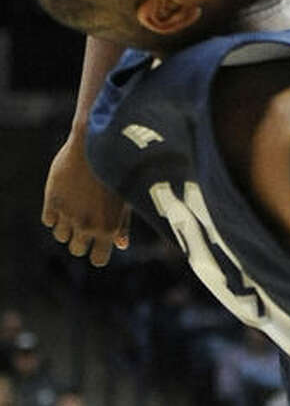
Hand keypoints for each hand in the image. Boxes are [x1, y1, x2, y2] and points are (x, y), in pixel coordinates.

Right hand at [42, 132, 129, 265]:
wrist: (97, 144)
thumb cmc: (118, 171)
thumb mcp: (125, 198)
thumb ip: (122, 224)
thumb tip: (121, 245)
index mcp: (108, 228)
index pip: (98, 260)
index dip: (97, 253)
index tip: (97, 245)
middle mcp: (86, 224)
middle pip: (76, 249)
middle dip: (80, 240)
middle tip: (85, 222)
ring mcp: (67, 213)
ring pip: (60, 236)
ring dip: (66, 227)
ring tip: (75, 209)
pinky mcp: (52, 199)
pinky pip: (48, 221)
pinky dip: (54, 214)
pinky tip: (64, 200)